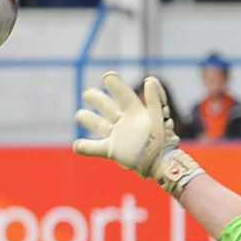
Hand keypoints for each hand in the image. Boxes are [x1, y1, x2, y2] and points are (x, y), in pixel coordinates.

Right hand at [73, 72, 203, 196]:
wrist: (162, 164)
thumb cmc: (164, 140)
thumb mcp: (159, 117)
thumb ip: (154, 100)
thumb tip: (149, 79)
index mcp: (136, 112)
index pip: (123, 94)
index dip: (116, 84)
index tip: (107, 76)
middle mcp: (125, 122)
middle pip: (108, 107)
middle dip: (97, 99)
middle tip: (87, 93)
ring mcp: (118, 136)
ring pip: (99, 125)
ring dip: (88, 119)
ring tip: (79, 115)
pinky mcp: (113, 151)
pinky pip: (95, 148)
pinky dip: (85, 147)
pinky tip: (76, 145)